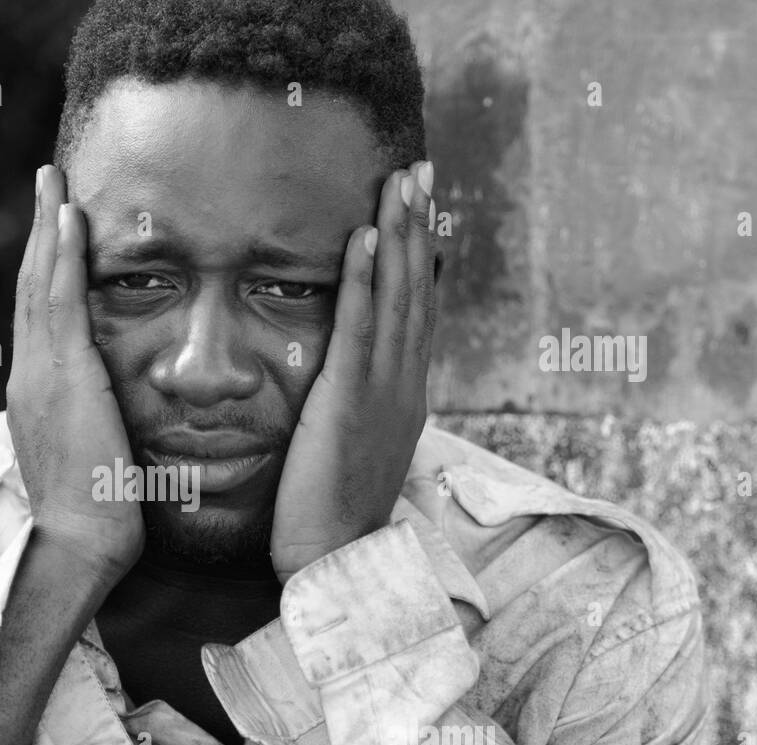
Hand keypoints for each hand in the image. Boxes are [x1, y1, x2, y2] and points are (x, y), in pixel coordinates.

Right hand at [6, 165, 144, 578]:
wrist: (81, 542)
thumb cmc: (97, 512)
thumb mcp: (93, 455)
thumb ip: (95, 421)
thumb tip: (112, 410)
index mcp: (37, 394)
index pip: (41, 317)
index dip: (45, 270)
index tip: (53, 232)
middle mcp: (29, 376)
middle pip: (32, 288)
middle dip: (39, 233)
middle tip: (46, 183)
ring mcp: (39, 374)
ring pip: (39, 284)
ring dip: (46, 228)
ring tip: (52, 182)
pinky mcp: (61, 376)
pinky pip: (59, 302)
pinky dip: (60, 258)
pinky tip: (68, 219)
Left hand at [270, 160, 437, 584]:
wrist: (337, 560)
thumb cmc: (336, 511)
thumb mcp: (355, 449)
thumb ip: (358, 407)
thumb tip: (348, 382)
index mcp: (405, 394)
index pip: (415, 311)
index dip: (419, 256)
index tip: (420, 209)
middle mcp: (405, 384)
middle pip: (415, 291)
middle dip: (419, 227)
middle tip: (420, 171)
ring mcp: (384, 391)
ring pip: (396, 298)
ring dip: (399, 235)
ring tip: (401, 182)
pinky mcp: (351, 402)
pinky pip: (358, 328)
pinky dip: (363, 280)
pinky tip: (364, 237)